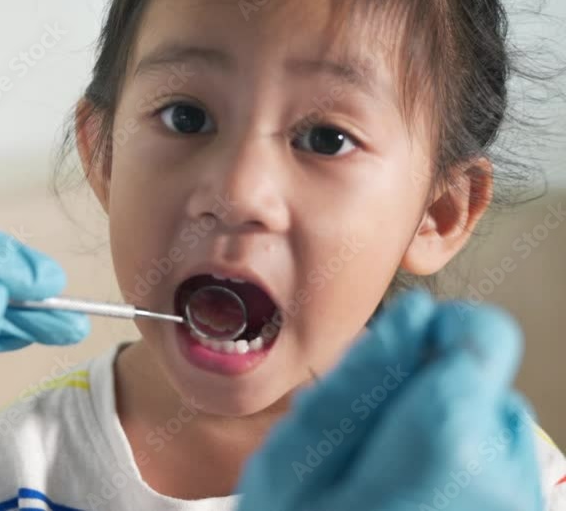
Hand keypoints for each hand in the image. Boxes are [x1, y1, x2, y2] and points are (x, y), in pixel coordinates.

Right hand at [237, 290, 542, 510]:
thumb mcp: (293, 469)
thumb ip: (352, 385)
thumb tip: (404, 322)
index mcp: (448, 440)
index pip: (480, 335)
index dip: (431, 334)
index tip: (387, 365)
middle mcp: (506, 472)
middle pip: (475, 387)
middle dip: (417, 402)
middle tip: (357, 456)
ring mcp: (520, 507)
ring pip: (485, 434)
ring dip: (433, 446)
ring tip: (378, 497)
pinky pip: (493, 479)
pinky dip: (450, 484)